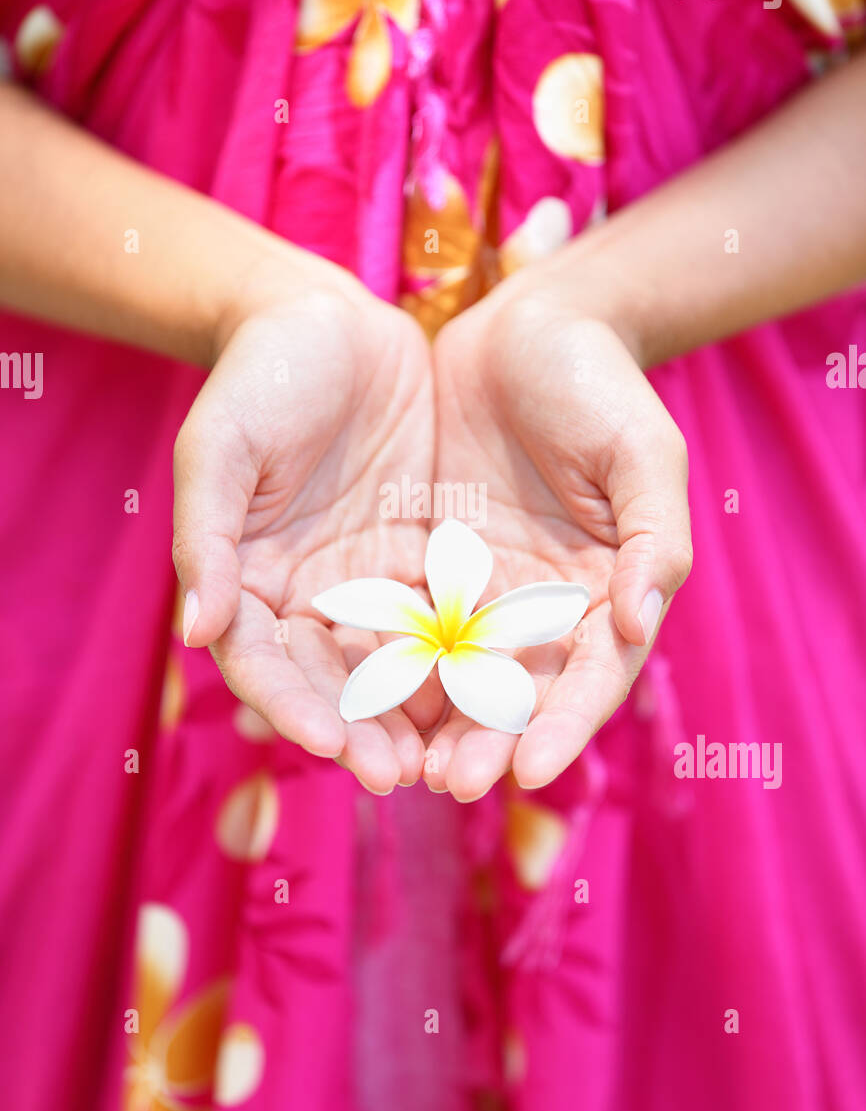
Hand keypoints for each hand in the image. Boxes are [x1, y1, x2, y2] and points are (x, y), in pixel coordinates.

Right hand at [171, 261, 434, 793]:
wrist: (329, 318)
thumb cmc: (259, 375)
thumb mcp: (220, 446)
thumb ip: (206, 537)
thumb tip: (196, 632)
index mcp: (245, 581)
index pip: (262, 663)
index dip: (290, 707)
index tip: (330, 745)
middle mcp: (305, 596)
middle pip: (330, 682)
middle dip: (363, 732)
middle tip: (402, 777)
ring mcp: (366, 583)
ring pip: (393, 665)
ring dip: (419, 715)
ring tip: (455, 759)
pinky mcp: (420, 561)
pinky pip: (445, 619)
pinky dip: (465, 658)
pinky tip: (499, 689)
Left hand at [427, 273, 692, 800]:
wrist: (525, 326)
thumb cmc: (599, 384)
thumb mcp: (643, 454)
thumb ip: (654, 540)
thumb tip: (642, 624)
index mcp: (607, 590)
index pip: (591, 676)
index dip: (564, 726)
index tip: (530, 769)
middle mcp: (545, 605)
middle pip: (519, 694)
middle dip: (488, 742)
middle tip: (449, 783)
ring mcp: (485, 589)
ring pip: (457, 675)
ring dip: (431, 724)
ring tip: (398, 768)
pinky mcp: (431, 565)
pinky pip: (405, 625)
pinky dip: (386, 666)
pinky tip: (356, 699)